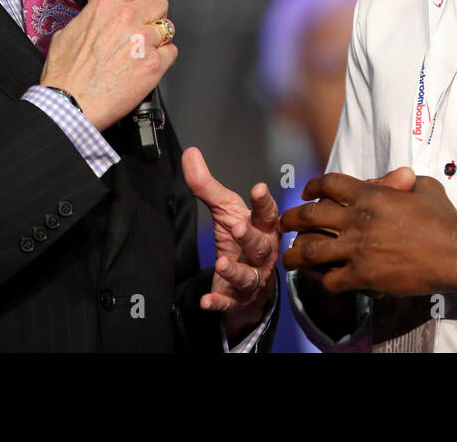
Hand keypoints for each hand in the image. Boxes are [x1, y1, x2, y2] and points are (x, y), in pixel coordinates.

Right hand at [39, 0, 176, 129]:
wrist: (70, 105)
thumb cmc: (65, 74)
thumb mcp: (69, 32)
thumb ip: (89, 10)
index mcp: (106, 5)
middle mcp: (127, 18)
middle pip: (161, 2)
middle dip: (154, 14)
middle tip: (142, 28)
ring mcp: (143, 41)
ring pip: (167, 28)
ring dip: (157, 39)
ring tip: (139, 52)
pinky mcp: (154, 64)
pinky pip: (171, 52)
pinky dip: (162, 59)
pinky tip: (144, 66)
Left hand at [182, 147, 278, 340]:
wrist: (250, 286)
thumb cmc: (241, 240)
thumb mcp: (226, 211)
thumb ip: (208, 185)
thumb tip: (190, 153)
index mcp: (263, 228)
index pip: (267, 214)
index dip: (264, 203)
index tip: (258, 189)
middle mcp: (262, 254)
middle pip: (261, 245)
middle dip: (251, 237)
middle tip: (238, 227)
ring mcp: (252, 279)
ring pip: (249, 276)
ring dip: (236, 270)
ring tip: (222, 263)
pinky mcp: (238, 300)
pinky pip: (229, 303)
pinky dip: (218, 302)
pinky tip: (206, 301)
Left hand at [280, 167, 456, 296]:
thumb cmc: (445, 219)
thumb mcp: (425, 188)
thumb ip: (404, 182)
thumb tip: (400, 177)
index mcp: (370, 195)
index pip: (329, 184)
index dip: (312, 186)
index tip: (306, 193)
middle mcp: (357, 219)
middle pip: (309, 216)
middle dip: (291, 219)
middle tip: (285, 224)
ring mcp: (358, 249)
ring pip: (311, 251)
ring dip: (295, 254)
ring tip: (289, 257)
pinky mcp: (364, 276)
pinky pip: (331, 280)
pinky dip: (324, 281)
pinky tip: (324, 280)